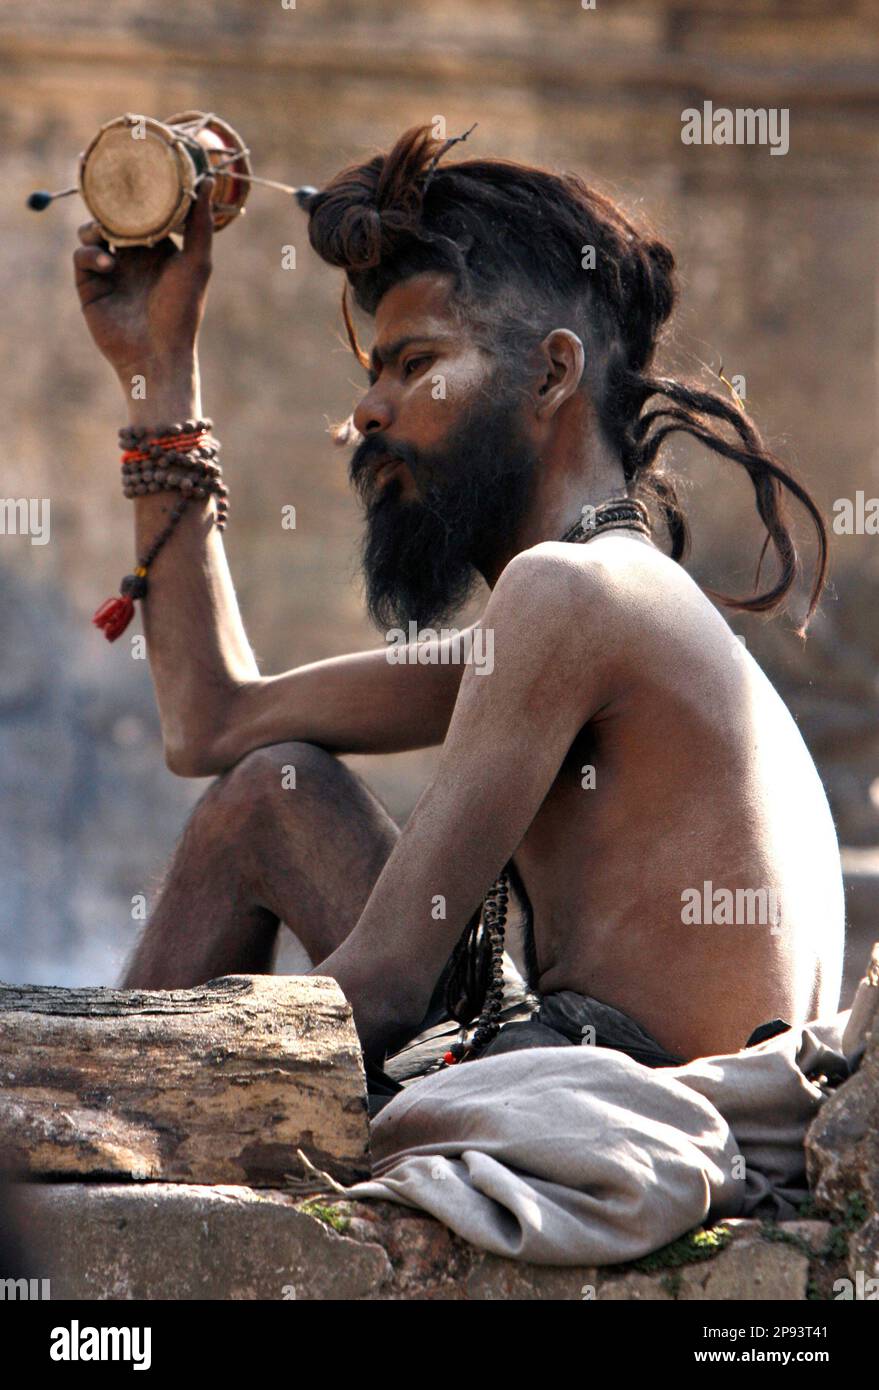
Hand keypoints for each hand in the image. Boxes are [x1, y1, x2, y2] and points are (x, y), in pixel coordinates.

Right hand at [73, 177, 214, 403]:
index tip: (135, 168)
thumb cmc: (182, 312)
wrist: (156, 355)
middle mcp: (134, 257)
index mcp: (159, 249)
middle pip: (114, 217)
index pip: (144, 212)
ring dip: (96, 226)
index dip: (138, 193)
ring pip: (93, 232)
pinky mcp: (90, 286)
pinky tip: (108, 264)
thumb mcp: (196, 263)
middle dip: (109, 202)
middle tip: (107, 184)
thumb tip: (207, 180)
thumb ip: (199, 223)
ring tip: (106, 232)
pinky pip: (82, 256)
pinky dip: (91, 254)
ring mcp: (110, 270)